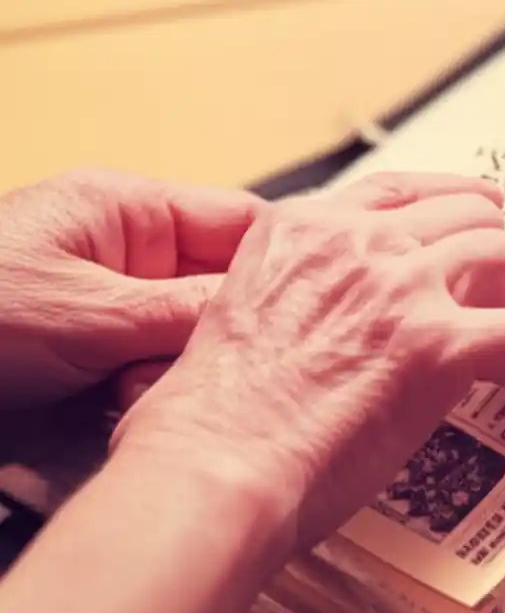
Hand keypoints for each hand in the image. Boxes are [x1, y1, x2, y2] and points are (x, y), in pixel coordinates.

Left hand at [0, 169, 261, 408]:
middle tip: (216, 371)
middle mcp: (128, 245)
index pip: (241, 221)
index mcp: (131, 208)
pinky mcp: (93, 339)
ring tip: (149, 391)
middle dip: (223, 331)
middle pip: (220, 281)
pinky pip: (151, 360)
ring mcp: (112, 293)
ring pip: (188, 329)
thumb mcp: (92, 316)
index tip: (304, 317)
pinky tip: (130, 404)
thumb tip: (277, 310)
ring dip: (182, 367)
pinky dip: (152, 386)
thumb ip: (190, 311)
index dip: (280, 265)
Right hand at [111, 172, 504, 552]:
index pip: (409, 192)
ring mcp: (401, 285)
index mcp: (306, 226)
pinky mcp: (439, 345)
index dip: (459, 216)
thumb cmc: (215, 422)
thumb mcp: (245, 318)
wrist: (208, 470)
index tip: (482, 236)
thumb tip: (355, 322)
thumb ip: (306, 294)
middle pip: (472, 218)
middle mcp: (359, 240)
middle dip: (501, 264)